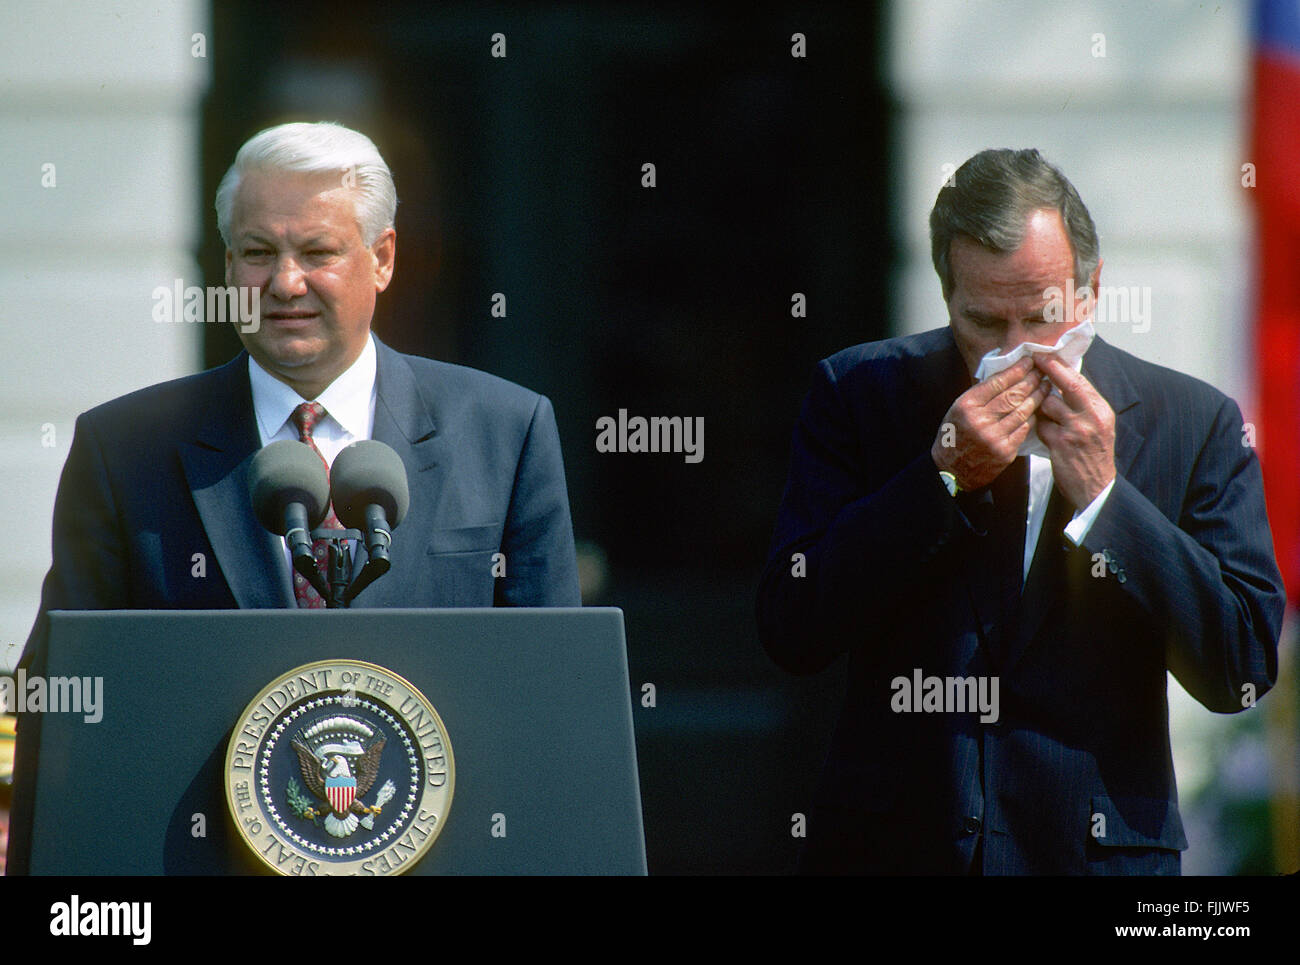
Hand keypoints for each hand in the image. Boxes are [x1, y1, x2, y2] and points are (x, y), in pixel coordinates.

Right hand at [931, 355, 1050, 489]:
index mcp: (967, 406)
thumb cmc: (954, 435)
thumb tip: (1007, 375)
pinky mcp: (1005, 452)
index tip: (1028, 361)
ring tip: (1045, 386)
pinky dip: (1032, 417)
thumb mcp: (959, 409)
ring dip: (1037, 397)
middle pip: (1013, 395)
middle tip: (1041, 370)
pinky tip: (1037, 409)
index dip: (1016, 370)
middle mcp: (980, 421)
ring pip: (1023, 411)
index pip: (998, 382)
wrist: (951, 469)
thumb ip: (981, 394)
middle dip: (1031, 380)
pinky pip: (1024, 429)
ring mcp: (994, 438)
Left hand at [1033, 353, 1115, 507]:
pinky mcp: (1060, 443)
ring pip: (1048, 405)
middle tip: (1034, 359)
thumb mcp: (1099, 426)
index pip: (1080, 381)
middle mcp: (1091, 416)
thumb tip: (1064, 381)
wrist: (1096, 487)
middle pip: (1066, 384)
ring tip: (1044, 415)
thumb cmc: (1093, 455)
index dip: (1060, 366)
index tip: (1045, 355)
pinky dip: (1038, 427)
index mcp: (1101, 410)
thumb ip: (1084, 405)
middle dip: (1048, 369)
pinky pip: (1040, 426)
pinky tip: (1043, 433)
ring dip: (1040, 407)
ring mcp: (1076, 429)